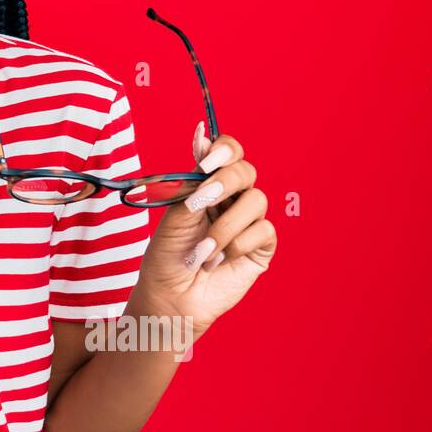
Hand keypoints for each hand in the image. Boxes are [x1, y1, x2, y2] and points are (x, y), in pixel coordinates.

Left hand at [134, 125, 277, 339]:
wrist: (170, 297)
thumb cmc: (167, 255)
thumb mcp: (175, 213)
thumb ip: (193, 179)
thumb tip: (200, 135)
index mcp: (208, 185)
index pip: (228, 152)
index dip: (224, 149)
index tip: (205, 162)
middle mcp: (231, 199)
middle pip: (246, 171)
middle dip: (225, 183)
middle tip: (202, 203)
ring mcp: (248, 222)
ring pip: (256, 201)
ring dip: (225, 227)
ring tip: (203, 251)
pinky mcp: (261, 247)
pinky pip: (264, 230)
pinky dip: (238, 245)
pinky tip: (219, 261)